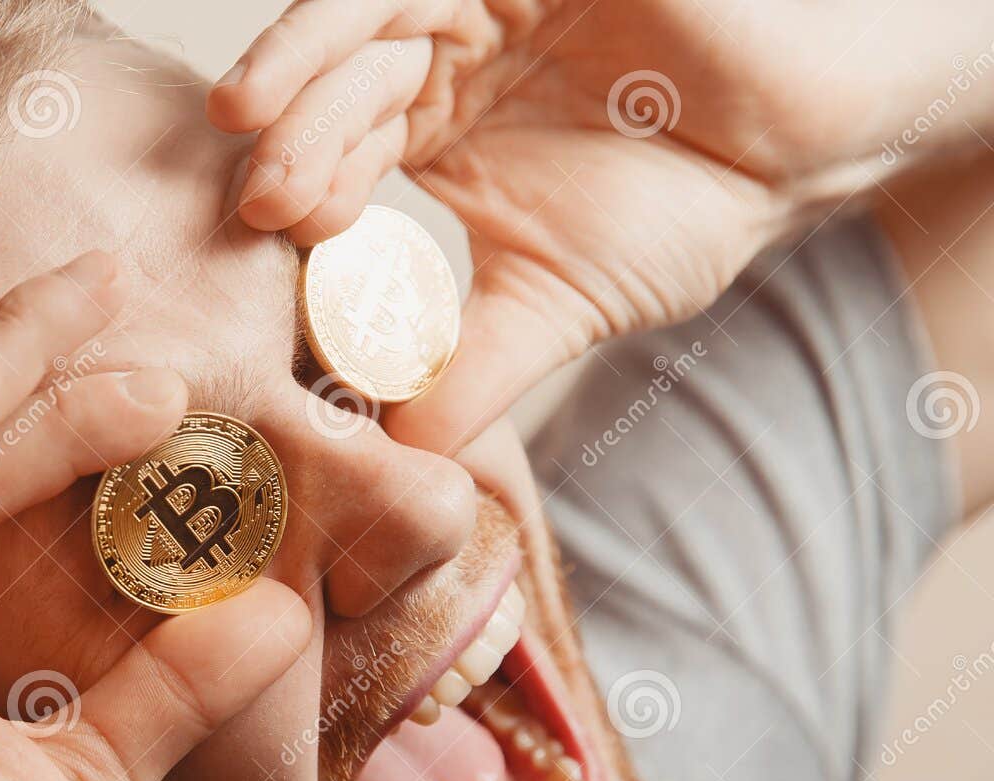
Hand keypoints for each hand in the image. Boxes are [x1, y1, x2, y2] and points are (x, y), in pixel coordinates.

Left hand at [206, 0, 912, 448]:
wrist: (802, 142)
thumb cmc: (684, 211)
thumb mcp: (554, 307)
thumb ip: (470, 374)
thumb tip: (396, 465)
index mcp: (430, 129)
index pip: (339, 157)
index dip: (304, 193)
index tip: (266, 243)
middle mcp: (440, 59)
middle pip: (336, 89)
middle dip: (292, 141)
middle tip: (257, 200)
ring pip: (367, 16)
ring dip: (303, 63)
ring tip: (247, 118)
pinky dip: (370, 5)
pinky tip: (331, 45)